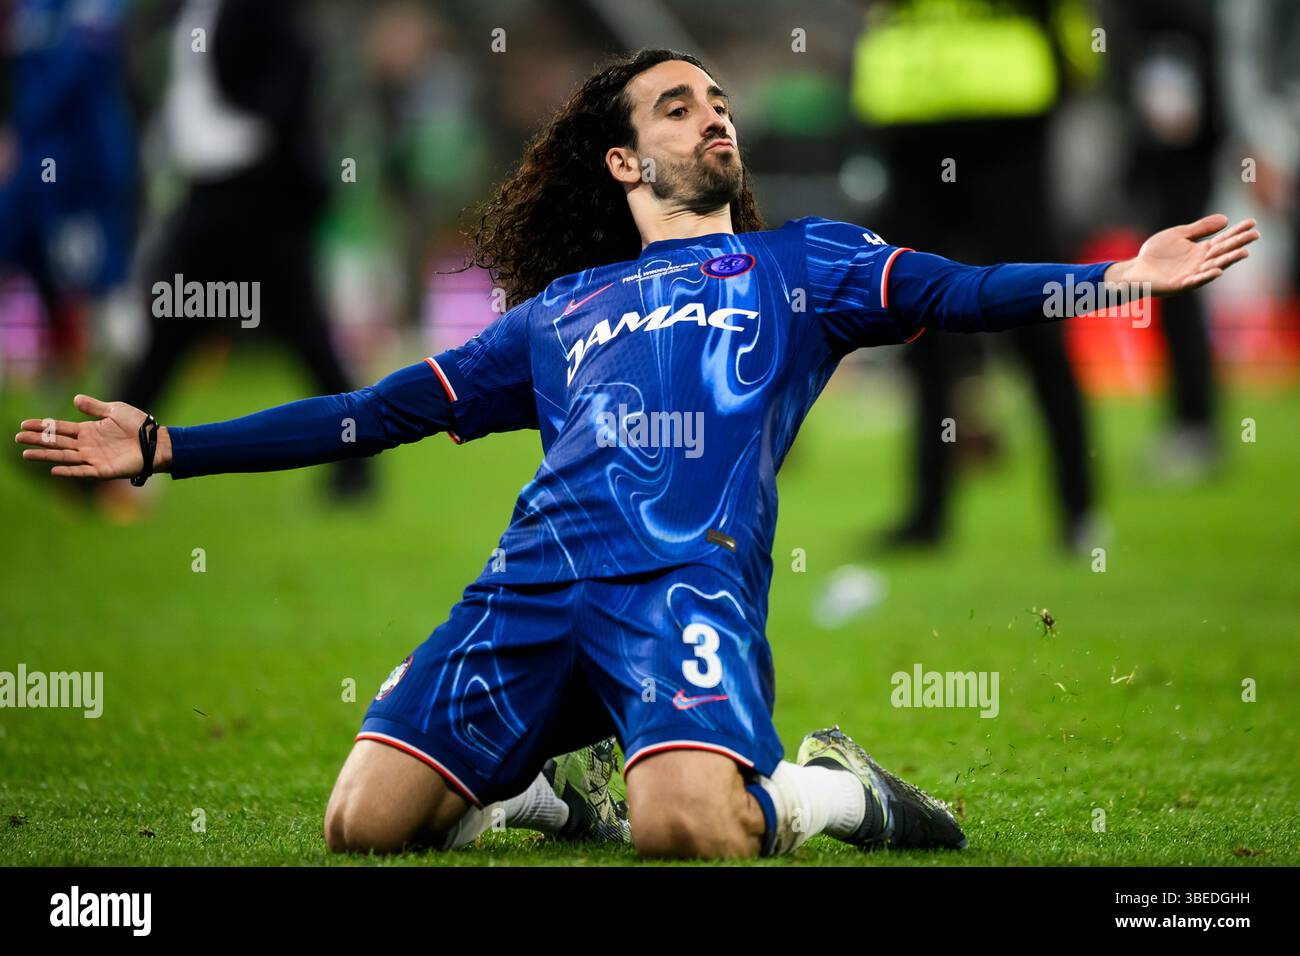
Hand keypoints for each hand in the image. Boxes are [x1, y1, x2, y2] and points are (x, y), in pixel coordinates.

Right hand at [14, 395, 169, 478]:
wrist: (156, 441)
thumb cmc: (138, 425)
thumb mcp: (114, 410)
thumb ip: (94, 407)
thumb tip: (75, 398)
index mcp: (88, 430)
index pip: (60, 428)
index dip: (43, 426)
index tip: (24, 424)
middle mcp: (87, 445)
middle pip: (57, 443)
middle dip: (37, 440)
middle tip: (17, 438)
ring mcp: (94, 458)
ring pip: (64, 457)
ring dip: (46, 455)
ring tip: (26, 454)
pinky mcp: (103, 470)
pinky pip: (82, 471)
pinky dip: (69, 471)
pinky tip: (54, 469)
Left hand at [1106, 214, 1258, 295]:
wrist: (1135, 269)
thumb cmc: (1157, 253)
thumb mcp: (1180, 235)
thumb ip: (1200, 228)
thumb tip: (1225, 219)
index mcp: (1201, 250)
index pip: (1224, 239)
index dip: (1238, 231)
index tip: (1253, 222)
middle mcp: (1200, 263)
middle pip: (1223, 252)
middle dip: (1239, 244)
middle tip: (1255, 235)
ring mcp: (1191, 275)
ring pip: (1213, 267)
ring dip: (1228, 260)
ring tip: (1243, 252)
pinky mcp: (1179, 285)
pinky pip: (1195, 281)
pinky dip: (1205, 277)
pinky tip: (1216, 271)